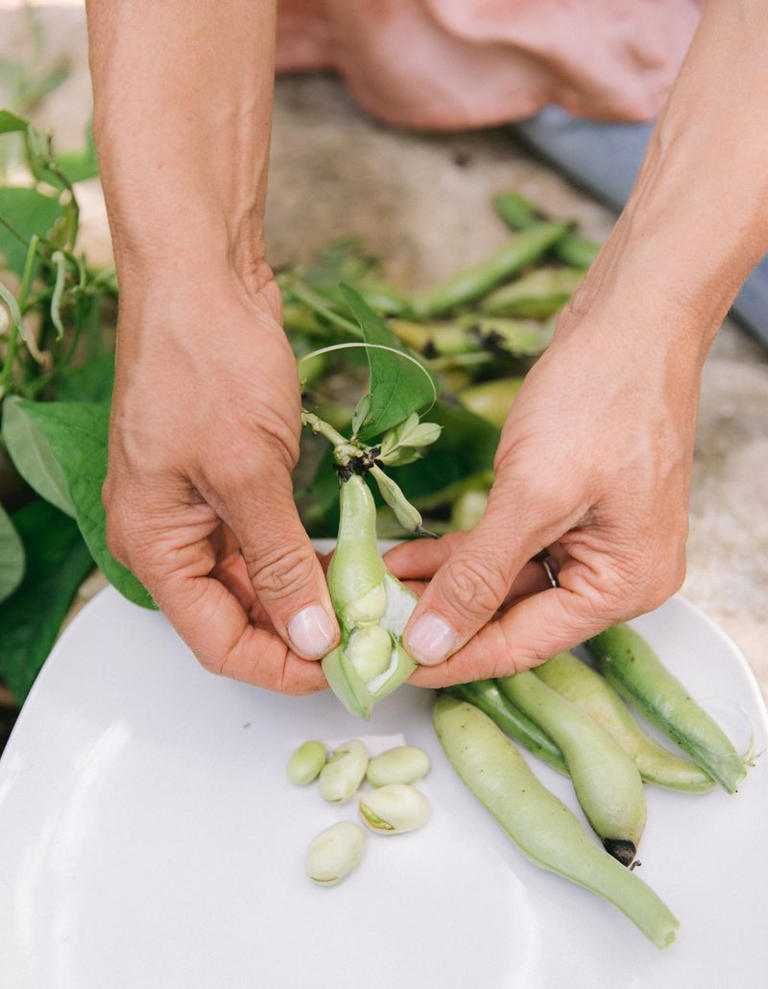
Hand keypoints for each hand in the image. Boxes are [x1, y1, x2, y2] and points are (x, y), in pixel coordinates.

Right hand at [103, 269, 337, 692]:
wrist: (203, 279)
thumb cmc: (207, 365)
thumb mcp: (248, 474)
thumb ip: (279, 562)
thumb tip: (310, 634)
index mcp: (154, 545)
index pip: (217, 641)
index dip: (281, 666)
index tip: (343, 670)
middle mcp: (169, 536)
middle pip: (237, 616)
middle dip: (301, 633)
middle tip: (368, 640)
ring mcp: (198, 508)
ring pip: (255, 581)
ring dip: (307, 596)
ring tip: (366, 608)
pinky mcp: (228, 482)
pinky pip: (263, 541)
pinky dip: (302, 557)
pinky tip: (344, 565)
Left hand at [386, 300, 704, 686]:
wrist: (629, 319)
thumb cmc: (599, 400)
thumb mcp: (533, 495)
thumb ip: (480, 575)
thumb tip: (433, 641)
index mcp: (624, 586)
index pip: (524, 644)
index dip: (455, 657)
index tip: (394, 667)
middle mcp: (614, 573)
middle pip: (514, 617)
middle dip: (443, 619)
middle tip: (375, 628)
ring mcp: (592, 539)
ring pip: (505, 582)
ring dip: (444, 584)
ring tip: (379, 591)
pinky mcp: (568, 509)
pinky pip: (508, 546)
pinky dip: (463, 551)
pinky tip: (411, 555)